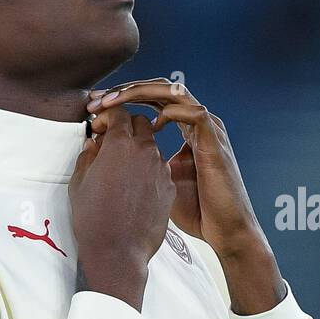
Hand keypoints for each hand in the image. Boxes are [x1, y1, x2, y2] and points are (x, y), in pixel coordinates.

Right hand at [68, 104, 174, 308]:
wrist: (118, 251)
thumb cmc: (94, 218)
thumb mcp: (79, 183)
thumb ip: (87, 156)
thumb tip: (94, 144)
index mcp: (120, 145)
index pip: (119, 113)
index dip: (108, 116)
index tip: (100, 127)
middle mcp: (145, 152)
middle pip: (142, 123)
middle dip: (127, 127)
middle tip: (112, 142)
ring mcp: (160, 169)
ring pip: (152, 146)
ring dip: (139, 149)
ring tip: (123, 168)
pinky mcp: (169, 187)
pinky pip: (160, 169)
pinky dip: (149, 170)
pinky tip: (136, 187)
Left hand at [88, 79, 262, 257]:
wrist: (225, 229)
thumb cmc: (196, 210)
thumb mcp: (159, 179)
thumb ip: (142, 161)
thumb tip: (107, 153)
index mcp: (183, 128)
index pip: (151, 100)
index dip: (122, 99)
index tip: (94, 109)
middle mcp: (194, 122)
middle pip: (157, 89)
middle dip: (125, 90)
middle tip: (97, 100)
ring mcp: (207, 129)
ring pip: (173, 93)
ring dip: (140, 93)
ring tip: (113, 102)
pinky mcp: (215, 141)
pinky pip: (194, 114)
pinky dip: (171, 112)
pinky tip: (151, 123)